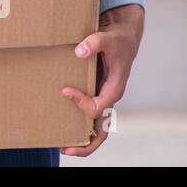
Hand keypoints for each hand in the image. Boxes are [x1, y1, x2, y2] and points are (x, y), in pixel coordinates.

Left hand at [59, 3, 144, 156]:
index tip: (64, 90)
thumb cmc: (117, 39)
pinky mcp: (96, 93)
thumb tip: (79, 51)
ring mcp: (103, 98)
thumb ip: (95, 43)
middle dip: (86, 144)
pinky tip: (63, 125)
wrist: (124, 36)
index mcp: (114, 89)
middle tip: (65, 150)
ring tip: (61, 147)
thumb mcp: (108, 37)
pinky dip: (80, 124)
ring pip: (97, 128)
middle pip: (102, 131)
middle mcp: (109, 98)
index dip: (81, 103)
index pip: (98, 107)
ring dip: (82, 140)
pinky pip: (90, 115)